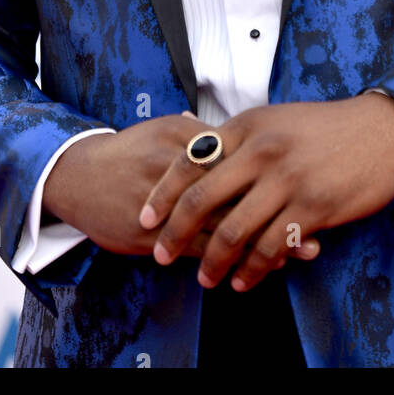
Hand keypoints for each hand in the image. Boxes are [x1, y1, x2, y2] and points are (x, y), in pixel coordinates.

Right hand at [41, 114, 320, 262]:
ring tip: (299, 247)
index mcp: (184, 137)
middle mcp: (176, 169)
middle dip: (277, 205)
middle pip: (236, 188)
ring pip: (220, 223)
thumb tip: (242, 135)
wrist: (77, 176)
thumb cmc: (129, 151)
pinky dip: (228, 258)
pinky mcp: (150, 235)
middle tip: (316, 215)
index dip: (274, 168)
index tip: (307, 176)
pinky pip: (195, 249)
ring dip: (262, 238)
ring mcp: (163, 204)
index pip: (238, 153)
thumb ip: (205, 135)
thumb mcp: (167, 130)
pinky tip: (253, 264)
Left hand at [139, 95, 393, 291]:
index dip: (163, 192)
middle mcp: (261, 151)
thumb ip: (241, 137)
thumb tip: (198, 145)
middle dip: (174, 233)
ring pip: (234, 230)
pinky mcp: (312, 207)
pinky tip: (244, 280)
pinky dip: (252, 270)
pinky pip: (271, 247)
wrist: (382, 130)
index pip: (190, 160)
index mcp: (248, 126)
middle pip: (202, 199)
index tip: (145, 216)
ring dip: (213, 261)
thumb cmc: (328, 127)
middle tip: (159, 254)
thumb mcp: (277, 119)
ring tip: (204, 278)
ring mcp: (286, 180)